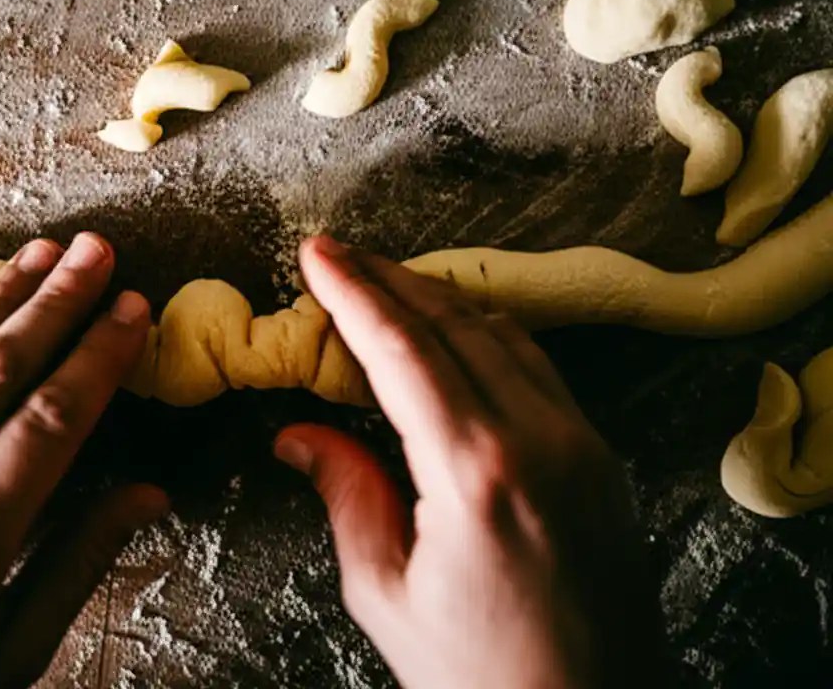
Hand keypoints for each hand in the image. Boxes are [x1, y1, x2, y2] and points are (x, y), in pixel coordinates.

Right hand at [276, 236, 663, 687]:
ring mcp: (582, 446)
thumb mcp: (387, 593)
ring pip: (506, 335)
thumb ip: (347, 495)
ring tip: (387, 283)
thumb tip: (299, 435)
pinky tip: (455, 337)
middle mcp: (540, 442)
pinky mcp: (602, 461)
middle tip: (340, 255)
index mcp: (475, 474)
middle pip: (456, 324)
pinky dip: (488, 336)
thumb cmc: (482, 675)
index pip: (403, 351)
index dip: (353, 293)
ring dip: (441, 299)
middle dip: (391, 279)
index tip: (317, 254)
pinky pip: (540, 370)